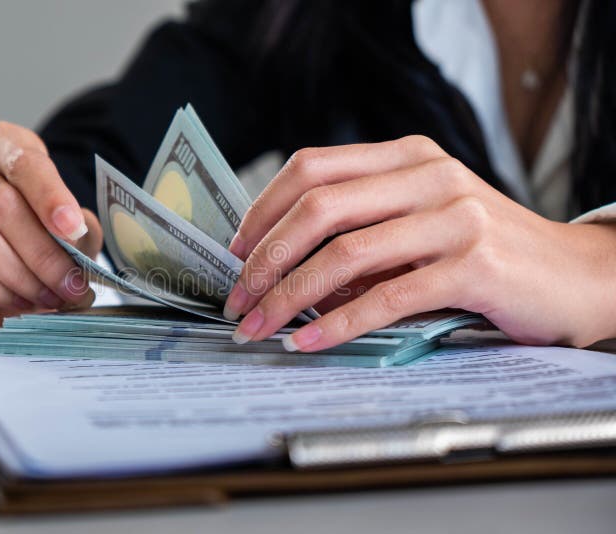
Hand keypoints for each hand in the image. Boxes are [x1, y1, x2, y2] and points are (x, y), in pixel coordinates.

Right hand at [0, 121, 102, 333]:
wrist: (9, 273)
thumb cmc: (45, 235)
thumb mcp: (73, 226)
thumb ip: (80, 230)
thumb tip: (78, 247)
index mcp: (4, 146)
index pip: (24, 161)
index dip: (49, 195)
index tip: (71, 227)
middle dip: (42, 250)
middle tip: (71, 284)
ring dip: (17, 272)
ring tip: (48, 296)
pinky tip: (18, 301)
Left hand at [224, 136, 615, 350]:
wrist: (574, 275)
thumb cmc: (487, 250)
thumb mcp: (420, 221)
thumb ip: (363, 229)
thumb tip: (284, 264)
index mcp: (407, 156)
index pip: (312, 168)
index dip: (263, 209)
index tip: (235, 251)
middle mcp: (429, 175)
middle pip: (318, 207)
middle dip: (265, 257)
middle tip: (237, 298)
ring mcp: (454, 216)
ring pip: (344, 254)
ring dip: (289, 295)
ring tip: (259, 326)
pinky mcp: (473, 264)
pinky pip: (386, 296)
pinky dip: (338, 322)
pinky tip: (308, 340)